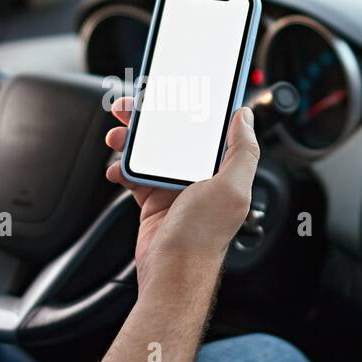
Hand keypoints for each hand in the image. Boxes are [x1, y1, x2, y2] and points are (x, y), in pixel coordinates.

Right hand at [103, 97, 259, 284]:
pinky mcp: (153, 200)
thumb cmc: (202, 237)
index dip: (191, 107)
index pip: (208, 128)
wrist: (171, 272)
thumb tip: (245, 116)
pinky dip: (122, 169)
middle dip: (151, 119)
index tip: (174, 89)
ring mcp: (175, 188)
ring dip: (131, 140)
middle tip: (130, 107)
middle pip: (173, 135)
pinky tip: (116, 168)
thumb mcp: (231, 188)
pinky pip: (135, 175)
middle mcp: (200, 177)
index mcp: (222, 170)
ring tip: (117, 135)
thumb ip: (242, 150)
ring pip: (150, 152)